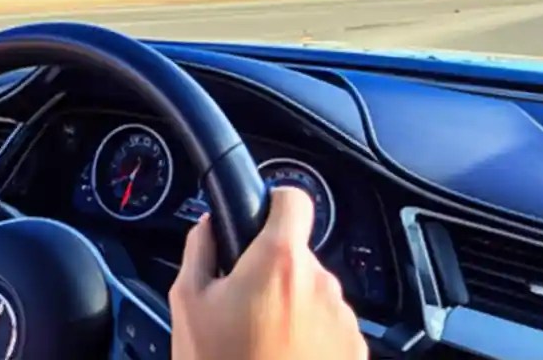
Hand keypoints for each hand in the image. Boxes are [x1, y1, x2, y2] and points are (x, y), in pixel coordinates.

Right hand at [169, 186, 367, 359]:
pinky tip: (282, 359)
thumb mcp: (188, 305)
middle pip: (298, 255)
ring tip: (260, 343)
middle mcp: (320, 285)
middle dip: (273, 272)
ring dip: (293, 308)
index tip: (261, 218)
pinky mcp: (354, 351)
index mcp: (279, 262)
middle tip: (243, 306)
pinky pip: (330, 328)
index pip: (293, 199)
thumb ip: (201, 249)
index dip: (273, 203)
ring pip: (314, 294)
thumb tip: (211, 225)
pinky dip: (310, 338)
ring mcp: (342, 320)